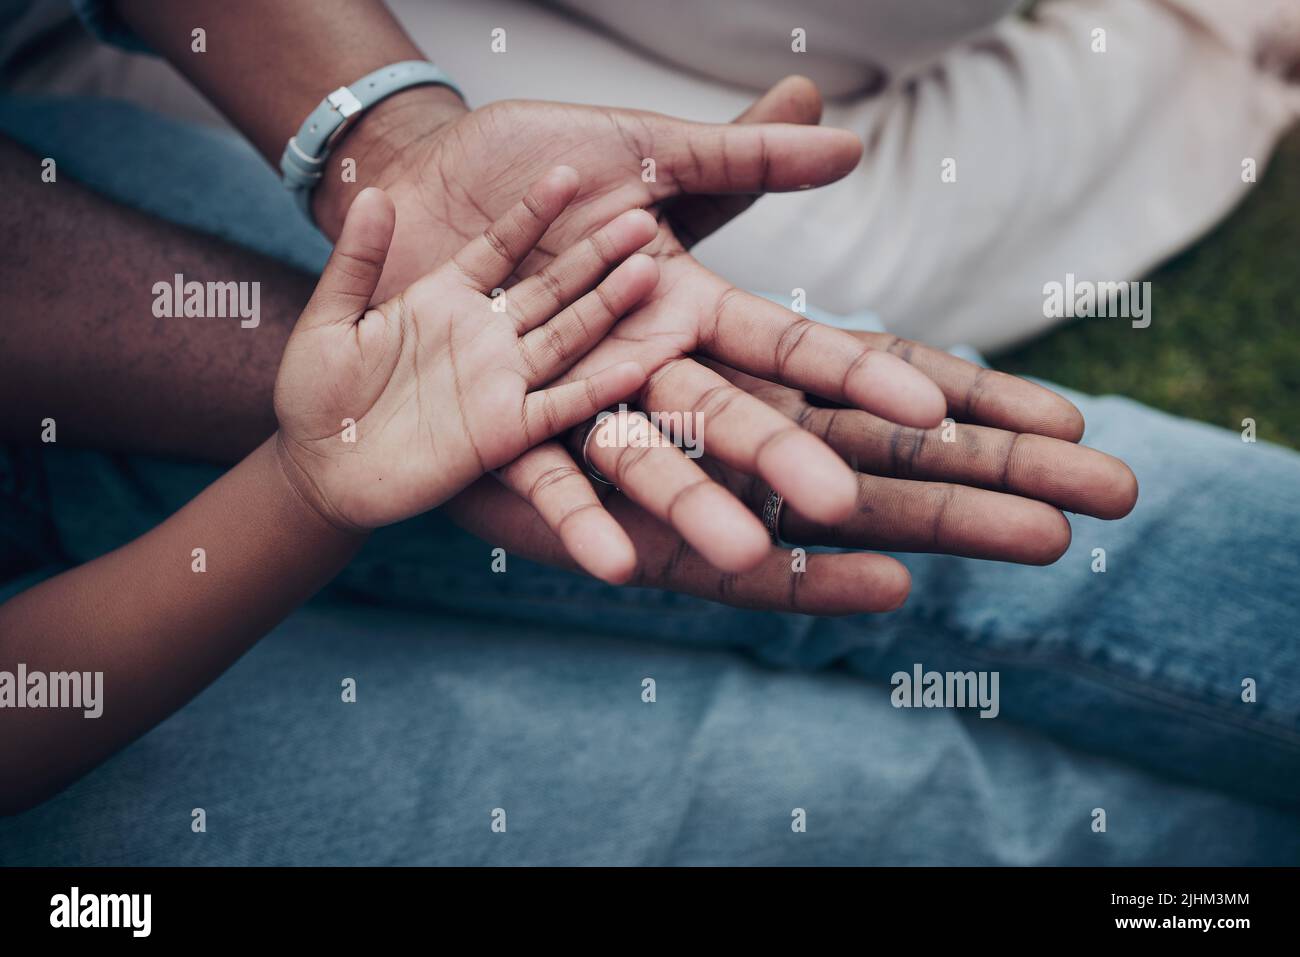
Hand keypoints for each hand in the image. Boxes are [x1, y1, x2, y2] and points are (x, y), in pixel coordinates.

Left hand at [273, 171, 654, 531]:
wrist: (318, 469)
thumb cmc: (315, 394)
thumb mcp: (329, 319)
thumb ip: (355, 261)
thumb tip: (371, 193)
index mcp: (447, 298)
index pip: (500, 246)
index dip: (532, 213)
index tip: (567, 173)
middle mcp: (485, 335)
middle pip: (552, 287)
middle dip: (595, 254)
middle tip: (640, 219)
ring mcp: (500, 383)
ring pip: (567, 337)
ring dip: (607, 308)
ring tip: (647, 272)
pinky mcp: (504, 432)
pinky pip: (557, 407)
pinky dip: (595, 391)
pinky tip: (632, 366)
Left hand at [322, 79, 948, 579]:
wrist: (414, 184)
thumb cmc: (529, 167)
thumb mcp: (646, 153)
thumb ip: (741, 158)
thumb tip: (847, 136)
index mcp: (684, 309)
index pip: (787, 344)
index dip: (855, 376)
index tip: (932, 410)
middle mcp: (643, 368)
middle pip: (728, 418)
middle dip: (786, 459)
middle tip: (848, 502)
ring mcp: (576, 403)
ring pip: (646, 463)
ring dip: (694, 507)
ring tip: (745, 555)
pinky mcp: (502, 429)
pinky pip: (544, 476)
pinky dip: (576, 517)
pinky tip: (612, 564)